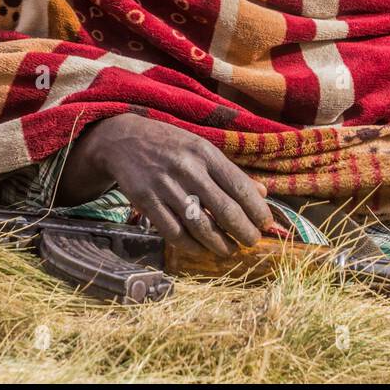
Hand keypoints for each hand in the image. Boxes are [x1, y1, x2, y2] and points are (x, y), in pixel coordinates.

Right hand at [64, 112, 272, 256]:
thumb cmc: (170, 145)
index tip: (266, 224)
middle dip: (243, 231)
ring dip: (219, 244)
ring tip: (230, 249)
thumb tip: (262, 194)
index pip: (240, 186)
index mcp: (205, 152)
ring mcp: (165, 186)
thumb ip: (231, 171)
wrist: (123, 139)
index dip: (257, 210)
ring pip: (200, 225)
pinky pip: (173, 232)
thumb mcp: (202, 148)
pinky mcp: (146, 201)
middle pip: (224, 209)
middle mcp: (187, 168)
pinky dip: (191, 245)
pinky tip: (201, 249)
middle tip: (252, 242)